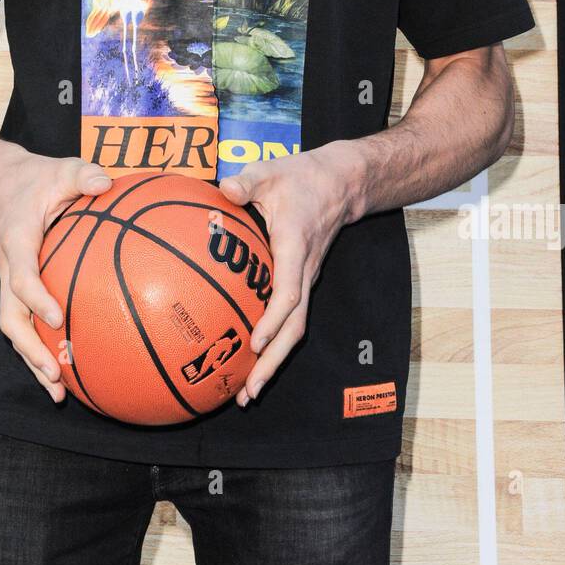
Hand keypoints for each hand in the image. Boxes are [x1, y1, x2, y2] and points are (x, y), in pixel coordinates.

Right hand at [0, 140, 111, 401]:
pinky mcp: (20, 289)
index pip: (22, 275)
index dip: (37, 297)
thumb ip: (83, 174)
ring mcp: (11, 282)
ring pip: (16, 330)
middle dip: (31, 350)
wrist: (0, 183)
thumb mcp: (61, 168)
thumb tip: (108, 182)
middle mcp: (9, 268)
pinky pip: (27, 324)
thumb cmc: (37, 178)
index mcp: (17, 241)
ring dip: (34, 361)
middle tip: (57, 374)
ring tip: (61, 392)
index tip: (58, 318)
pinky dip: (42, 350)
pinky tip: (70, 372)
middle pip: (11, 319)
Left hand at [217, 146, 353, 406]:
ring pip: (295, 329)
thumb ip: (247, 181)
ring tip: (248, 393)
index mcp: (294, 247)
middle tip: (249, 391)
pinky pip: (290, 319)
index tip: (255, 342)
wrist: (340, 184)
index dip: (273, 319)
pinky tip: (249, 360)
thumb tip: (224, 189)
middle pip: (295, 327)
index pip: (288, 291)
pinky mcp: (300, 282)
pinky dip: (273, 344)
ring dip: (274, 362)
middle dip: (273, 362)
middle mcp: (304, 272)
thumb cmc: (300, 178)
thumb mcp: (271, 171)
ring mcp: (305, 280)